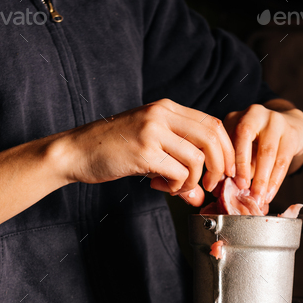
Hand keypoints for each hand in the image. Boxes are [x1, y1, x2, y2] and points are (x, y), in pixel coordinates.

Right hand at [52, 99, 235, 205]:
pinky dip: (177, 186)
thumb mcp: (148, 145)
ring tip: (177, 187)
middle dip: (219, 167)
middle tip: (210, 185)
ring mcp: (152, 131)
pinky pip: (178, 172)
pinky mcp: (144, 152)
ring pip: (197, 158)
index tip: (224, 171)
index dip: (226, 150)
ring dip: (194, 181)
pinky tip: (162, 187)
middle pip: (212, 138)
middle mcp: (162, 114)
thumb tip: (200, 194)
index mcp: (166, 108)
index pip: (212, 124)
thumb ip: (177, 162)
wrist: (75, 151)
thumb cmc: (111, 149)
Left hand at [223, 101, 302, 205]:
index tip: (223, 184)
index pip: (228, 138)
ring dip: (261, 180)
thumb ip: (231, 164)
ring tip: (257, 199)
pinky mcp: (292, 134)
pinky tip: (269, 194)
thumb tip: (219, 189)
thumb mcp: (241, 147)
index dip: (226, 161)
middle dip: (243, 168)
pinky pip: (283, 161)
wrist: (289, 126)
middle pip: (246, 139)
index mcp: (236, 116)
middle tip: (241, 191)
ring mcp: (276, 121)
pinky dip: (275, 181)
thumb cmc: (258, 142)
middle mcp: (255, 113)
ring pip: (267, 153)